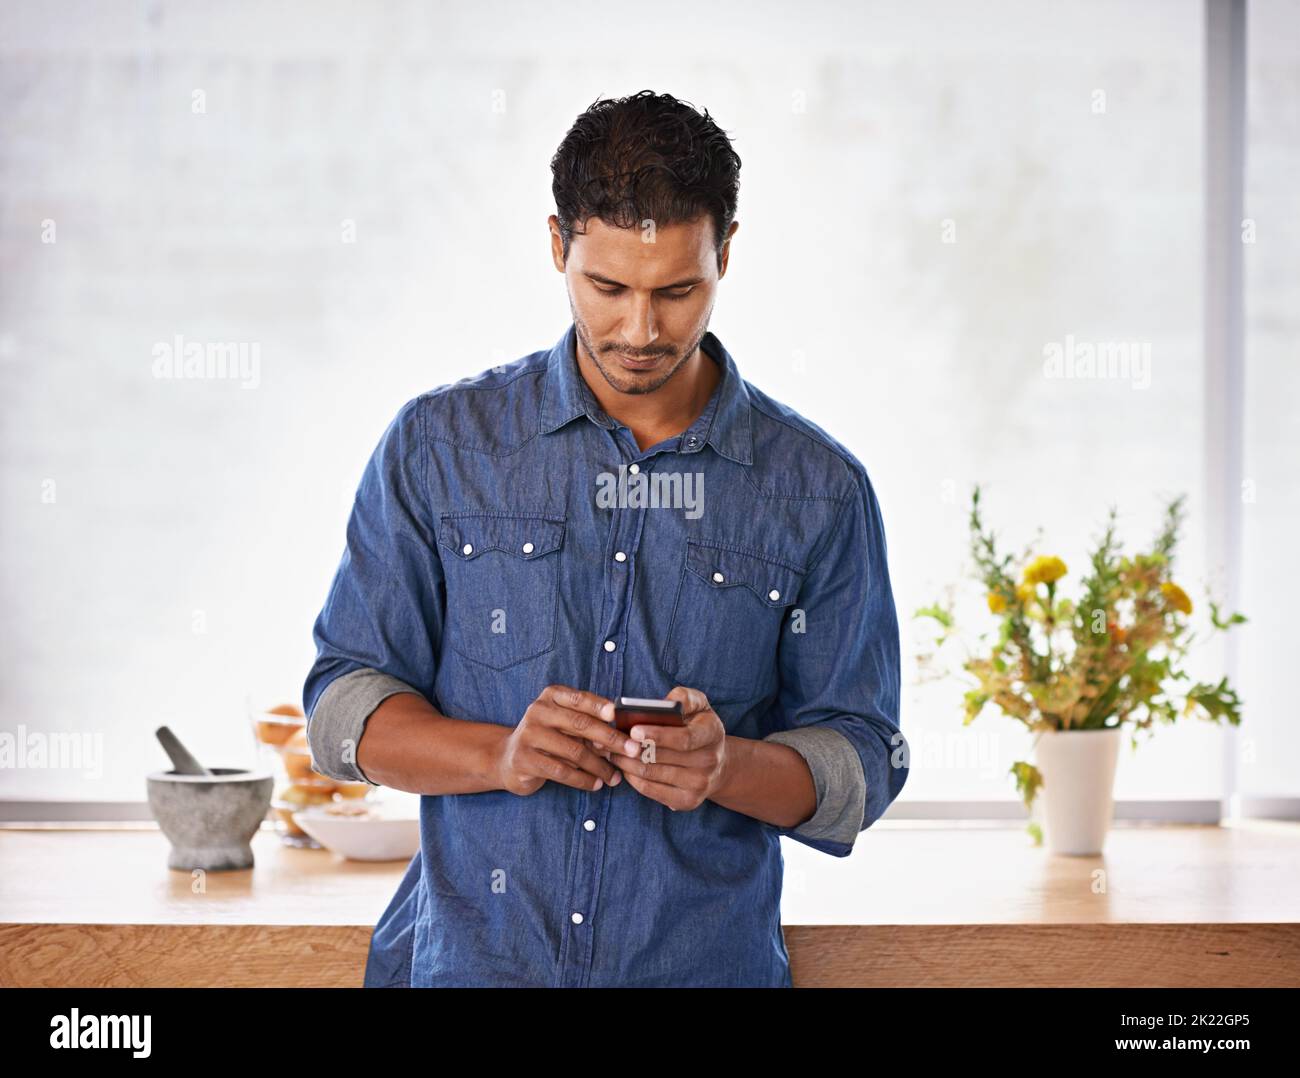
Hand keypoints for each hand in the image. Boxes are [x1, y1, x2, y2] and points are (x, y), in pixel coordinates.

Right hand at [495, 685, 638, 796]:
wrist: (508, 758)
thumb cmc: (548, 738)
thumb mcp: (564, 724)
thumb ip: (588, 726)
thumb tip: (620, 741)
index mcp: (551, 696)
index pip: (579, 698)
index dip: (599, 705)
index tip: (616, 714)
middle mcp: (538, 711)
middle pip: (581, 724)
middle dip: (611, 739)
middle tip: (633, 750)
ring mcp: (529, 735)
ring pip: (574, 751)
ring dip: (600, 766)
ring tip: (615, 777)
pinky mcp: (525, 759)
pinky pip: (562, 771)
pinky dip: (583, 780)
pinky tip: (596, 784)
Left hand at [607, 687, 726, 811]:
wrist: (719, 764)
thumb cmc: (699, 727)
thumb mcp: (699, 705)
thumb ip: (685, 697)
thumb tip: (668, 701)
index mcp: (712, 733)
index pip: (684, 738)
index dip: (657, 735)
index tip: (634, 730)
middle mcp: (709, 760)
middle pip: (662, 757)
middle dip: (632, 748)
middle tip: (610, 740)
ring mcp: (699, 784)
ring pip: (651, 773)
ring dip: (626, 762)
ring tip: (611, 751)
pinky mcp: (687, 801)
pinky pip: (650, 790)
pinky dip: (632, 777)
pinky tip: (623, 766)